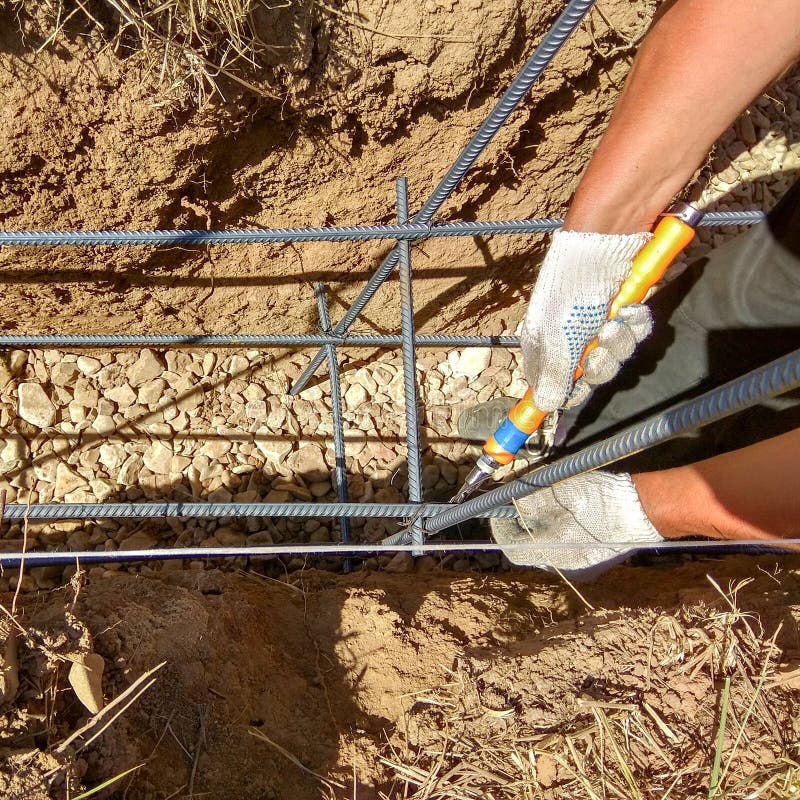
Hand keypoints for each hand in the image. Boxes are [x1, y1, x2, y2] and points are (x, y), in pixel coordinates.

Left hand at [490, 471, 663, 577]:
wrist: (645, 511)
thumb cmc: (600, 499)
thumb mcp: (558, 492)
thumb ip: (529, 502)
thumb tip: (513, 507)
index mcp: (553, 554)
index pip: (513, 549)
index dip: (501, 528)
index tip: (497, 509)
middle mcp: (565, 569)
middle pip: (530, 550)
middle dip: (521, 528)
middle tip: (520, 505)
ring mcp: (582, 568)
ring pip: (549, 550)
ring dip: (540, 530)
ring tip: (543, 507)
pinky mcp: (595, 563)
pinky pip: (566, 550)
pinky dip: (558, 533)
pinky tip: (566, 516)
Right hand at [520, 230, 651, 411]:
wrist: (608, 239)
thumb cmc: (572, 282)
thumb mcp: (558, 331)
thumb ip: (555, 372)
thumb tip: (546, 406)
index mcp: (545, 342)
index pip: (552, 382)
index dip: (564, 393)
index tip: (575, 397)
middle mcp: (570, 337)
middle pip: (590, 375)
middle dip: (602, 364)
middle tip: (600, 348)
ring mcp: (598, 324)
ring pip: (617, 355)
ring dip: (622, 341)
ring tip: (617, 319)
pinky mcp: (623, 312)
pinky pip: (635, 334)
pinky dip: (637, 324)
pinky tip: (632, 308)